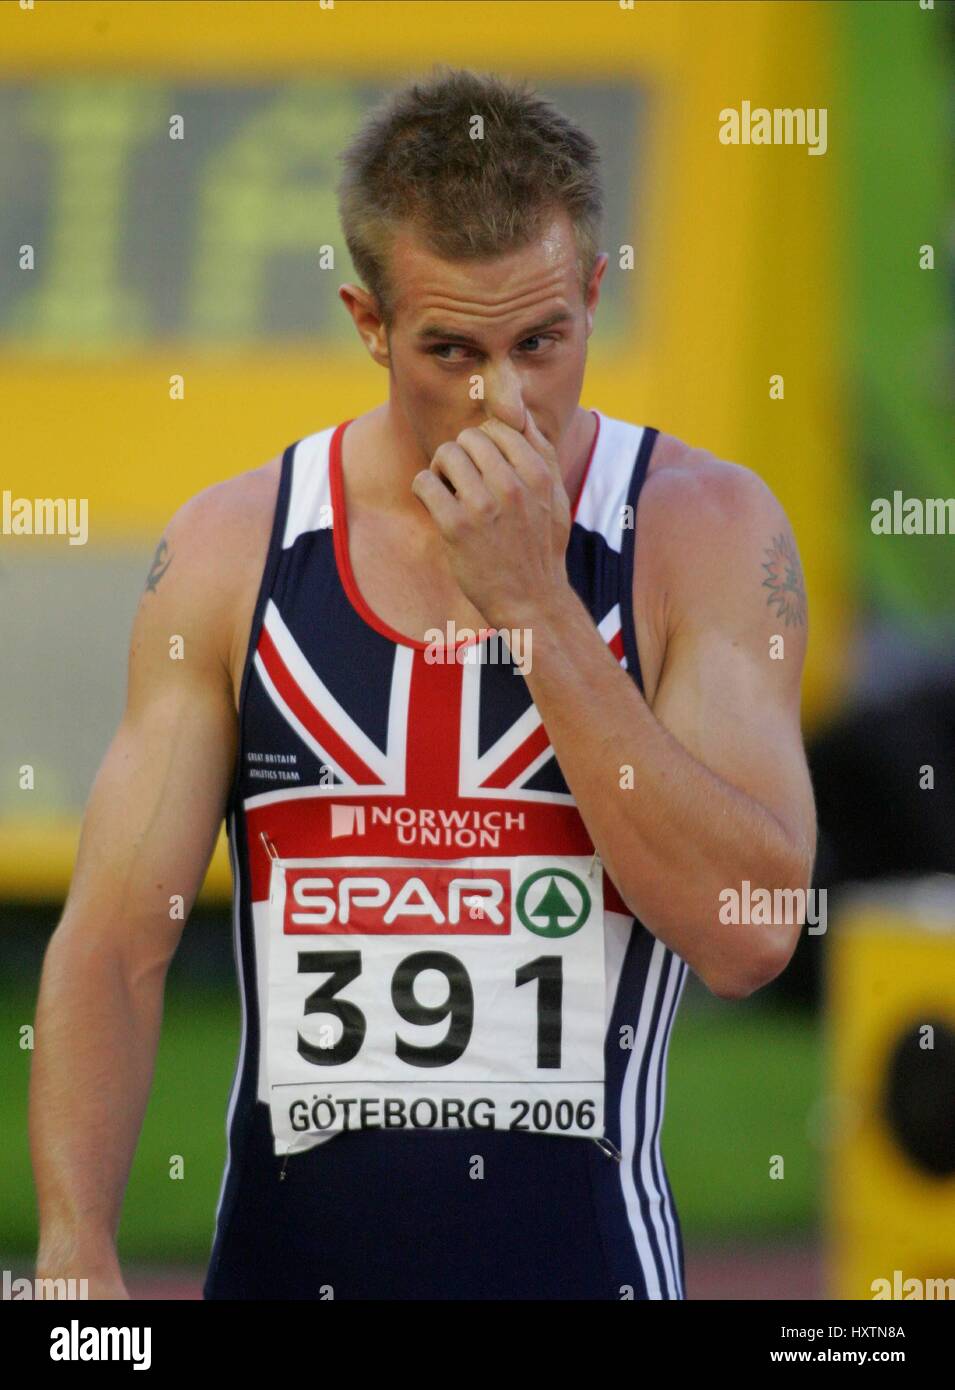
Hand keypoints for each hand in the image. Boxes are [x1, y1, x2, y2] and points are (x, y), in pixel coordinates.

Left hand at [411, 408, 572, 629]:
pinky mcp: (456, 527)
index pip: (499, 428)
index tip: (482, 464)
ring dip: (441, 469)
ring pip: (446, 454)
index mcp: (538, 474)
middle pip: (469, 437)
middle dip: (461, 453)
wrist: (532, 600)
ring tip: (448, 491)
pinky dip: (424, 488)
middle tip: (461, 479)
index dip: (485, 442)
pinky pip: (425, 482)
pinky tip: (434, 504)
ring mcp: (483, 506)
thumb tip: (520, 410)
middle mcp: (512, 486)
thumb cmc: (541, 547)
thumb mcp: (555, 496)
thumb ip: (541, 452)